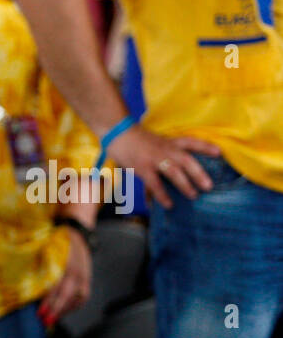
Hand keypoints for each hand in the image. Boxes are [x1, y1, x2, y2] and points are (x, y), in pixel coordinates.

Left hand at [38, 227, 91, 327]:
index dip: (50, 299)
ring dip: (65, 310)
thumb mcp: (40, 244)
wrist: (70, 228)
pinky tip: (63, 311)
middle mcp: (77, 262)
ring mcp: (85, 269)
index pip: (58, 281)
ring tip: (53, 319)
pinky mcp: (88, 274)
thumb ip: (34, 262)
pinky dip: (74, 305)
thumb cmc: (48, 238)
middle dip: (57, 308)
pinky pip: (84, 294)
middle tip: (45, 320)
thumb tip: (25, 288)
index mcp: (64, 253)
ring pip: (79, 295)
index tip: (40, 311)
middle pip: (70, 290)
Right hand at [106, 127, 220, 208]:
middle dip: (198, 173)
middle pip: (186, 160)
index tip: (219, 153)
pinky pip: (155, 184)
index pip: (191, 142)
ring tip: (194, 196)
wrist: (119, 133)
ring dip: (185, 184)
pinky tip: (169, 204)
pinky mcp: (143, 168)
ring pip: (174, 172)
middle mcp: (165, 149)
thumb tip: (176, 168)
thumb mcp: (156, 142)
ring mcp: (154, 158)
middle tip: (209, 186)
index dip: (205, 147)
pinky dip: (162, 195)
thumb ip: (166, 152)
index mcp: (170, 141)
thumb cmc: (136, 140)